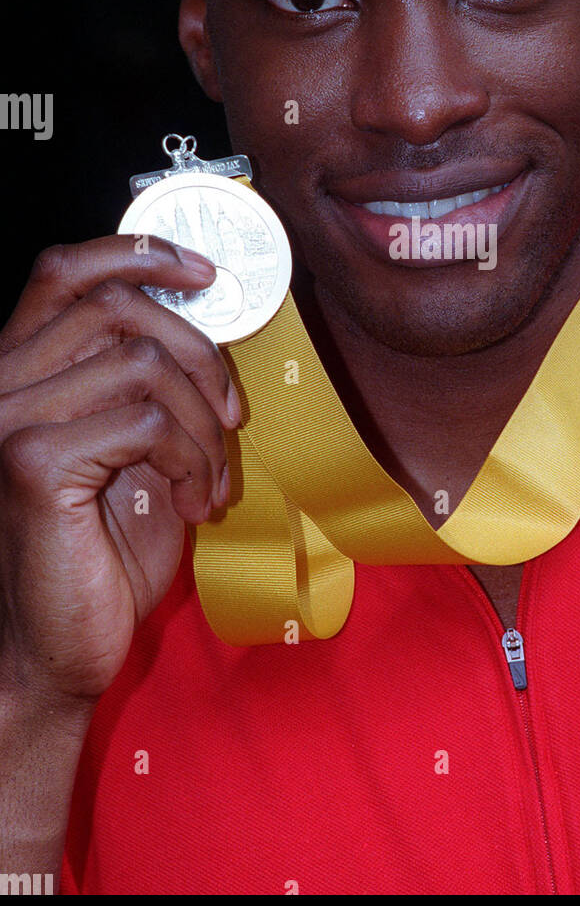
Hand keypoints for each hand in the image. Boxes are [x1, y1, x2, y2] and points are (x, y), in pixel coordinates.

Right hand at [0, 237, 239, 705]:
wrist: (56, 653)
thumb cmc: (99, 554)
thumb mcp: (134, 450)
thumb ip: (148, 384)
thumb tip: (212, 326)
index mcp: (20, 370)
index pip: (65, 270)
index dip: (140, 253)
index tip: (207, 276)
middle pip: (119, 308)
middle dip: (200, 355)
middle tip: (231, 418)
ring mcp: (6, 418)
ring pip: (142, 365)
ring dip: (203, 424)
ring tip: (210, 480)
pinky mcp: (31, 462)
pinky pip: (144, 420)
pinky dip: (191, 458)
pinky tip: (191, 505)